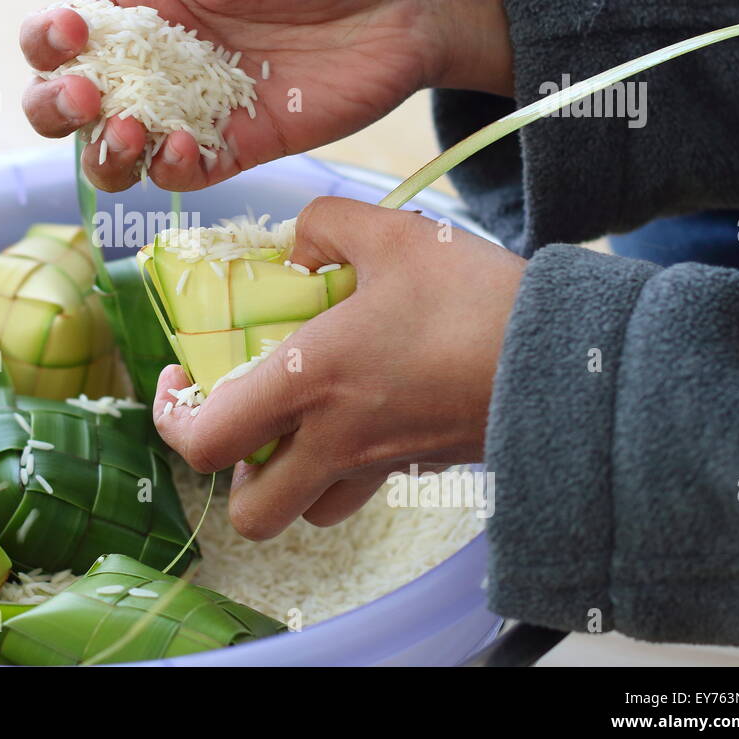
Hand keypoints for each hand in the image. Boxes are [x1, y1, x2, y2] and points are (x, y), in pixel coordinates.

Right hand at [20, 0, 511, 191]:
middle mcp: (155, 64)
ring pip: (113, 153)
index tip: (75, 34)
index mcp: (142, 5)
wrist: (409, 1)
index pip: (63, 36)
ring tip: (131, 130)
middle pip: (66, 105)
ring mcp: (191, 111)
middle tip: (86, 98)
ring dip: (103, 152)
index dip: (49, 41)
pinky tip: (183, 146)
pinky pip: (180, 176)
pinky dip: (168, 169)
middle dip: (55, 107)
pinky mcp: (235, 148)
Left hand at [153, 196, 524, 539]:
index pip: (204, 440)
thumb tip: (298, 244)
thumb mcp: (394, 235)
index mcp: (309, 384)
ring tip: (295, 422)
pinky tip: (356, 414)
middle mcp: (333, 442)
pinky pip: (356, 493)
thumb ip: (327, 225)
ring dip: (284, 478)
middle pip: (249, 512)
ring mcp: (377, 467)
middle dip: (229, 474)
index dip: (172, 418)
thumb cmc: (473, 301)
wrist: (566, 359)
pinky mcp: (415, 470)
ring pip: (303, 513)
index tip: (180, 380)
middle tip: (238, 418)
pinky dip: (338, 470)